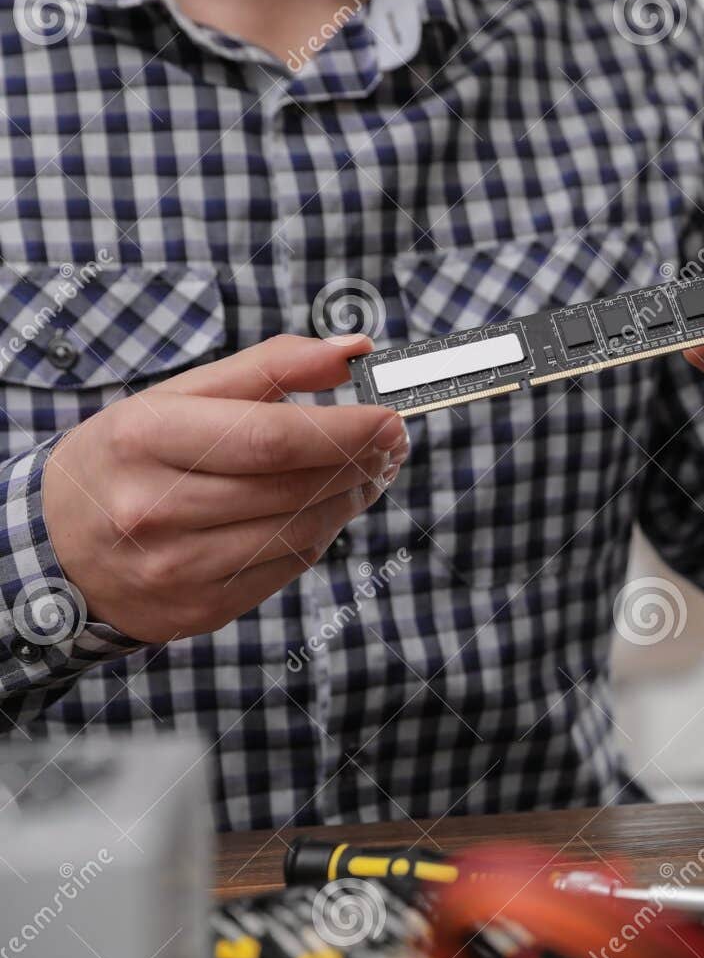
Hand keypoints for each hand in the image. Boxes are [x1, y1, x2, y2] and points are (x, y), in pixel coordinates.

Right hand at [42, 334, 406, 642]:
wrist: (58, 548)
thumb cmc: (131, 457)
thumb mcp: (177, 396)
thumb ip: (270, 367)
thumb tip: (355, 349)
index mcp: (146, 439)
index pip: (270, 438)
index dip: (344, 430)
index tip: (391, 417)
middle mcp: (155, 507)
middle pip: (293, 486)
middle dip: (359, 460)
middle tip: (391, 441)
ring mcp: (177, 566)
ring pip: (302, 531)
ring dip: (351, 497)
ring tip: (370, 470)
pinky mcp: (200, 608)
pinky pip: (289, 566)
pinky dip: (322, 532)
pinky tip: (328, 507)